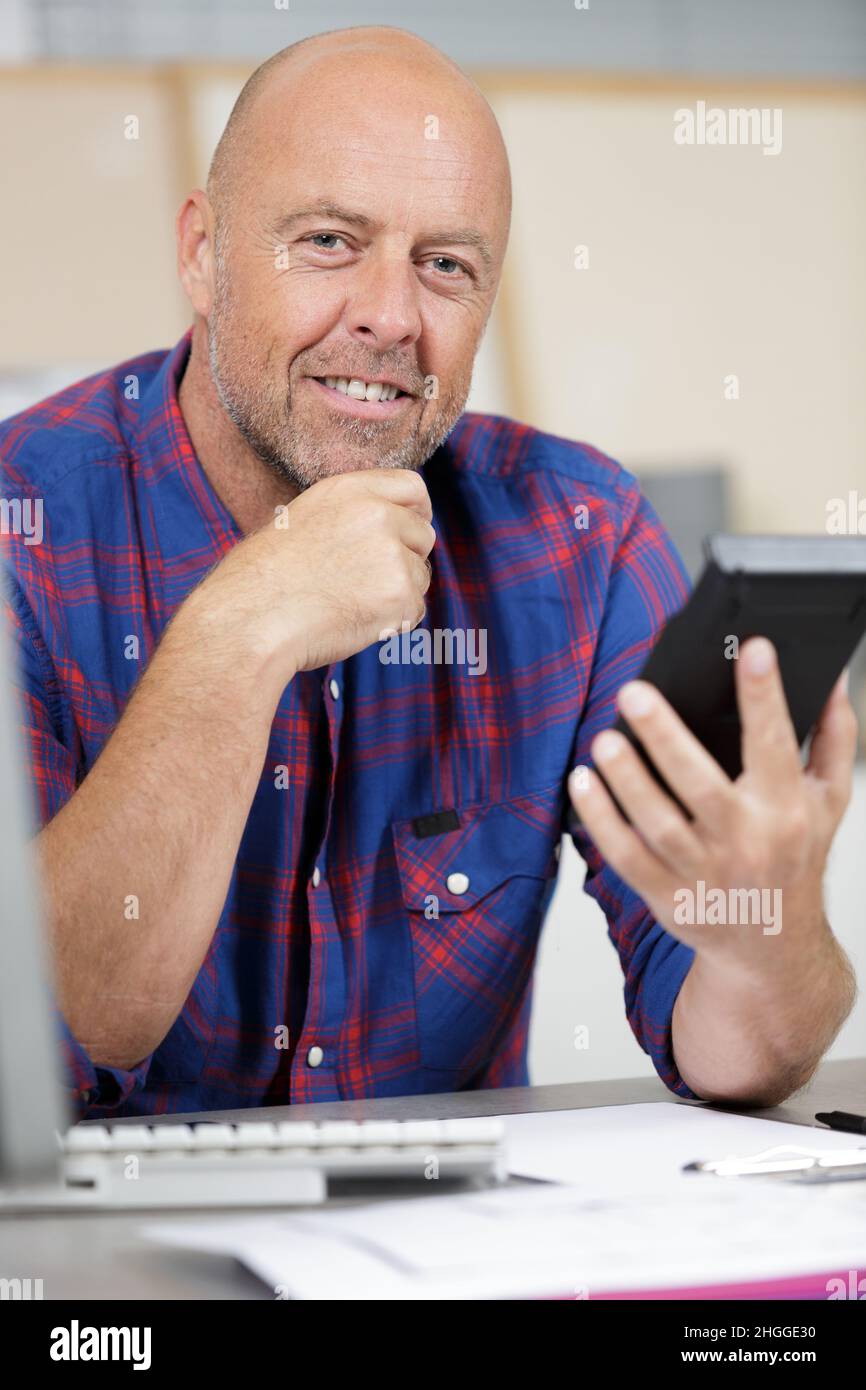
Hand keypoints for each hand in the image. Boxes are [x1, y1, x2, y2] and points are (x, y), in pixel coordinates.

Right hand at [187, 468, 435, 683]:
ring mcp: (392, 554)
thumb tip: (388, 531)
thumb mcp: (300, 522)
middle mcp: (376, 514)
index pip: (412, 486)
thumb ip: (348, 517)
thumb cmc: (262, 583)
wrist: (250, 621)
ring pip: (419, 576)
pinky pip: (414, 610)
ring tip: (347, 603)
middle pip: (423, 534)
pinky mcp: (401, 594)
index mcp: (348, 490)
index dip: (417, 511)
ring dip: (396, 593)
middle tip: (365, 583)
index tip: (411, 529)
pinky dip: (393, 622)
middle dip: (406, 558)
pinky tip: (353, 622)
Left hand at [568, 637, 857, 965]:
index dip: (765, 696)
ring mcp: (702, 873)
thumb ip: (832, 738)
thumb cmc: (795, 859)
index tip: (752, 649)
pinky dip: (601, 821)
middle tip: (634, 693)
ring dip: (626, 780)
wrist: (772, 946)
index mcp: (786, 810)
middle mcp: (745, 842)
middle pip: (701, 785)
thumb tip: (831, 680)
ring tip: (604, 739)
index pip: (776, 745)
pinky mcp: (666, 896)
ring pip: (657, 824)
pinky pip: (626, 857)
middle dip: (665, 737)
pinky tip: (583, 782)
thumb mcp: (827, 800)